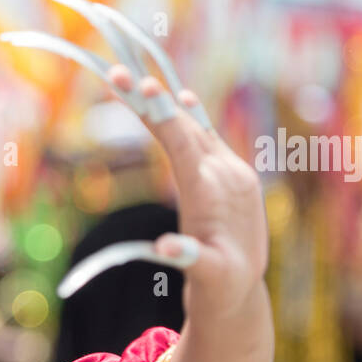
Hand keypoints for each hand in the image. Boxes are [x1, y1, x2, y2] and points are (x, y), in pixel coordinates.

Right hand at [108, 66, 267, 320]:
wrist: (243, 289)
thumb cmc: (219, 287)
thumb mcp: (207, 277)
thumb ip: (192, 260)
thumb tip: (168, 249)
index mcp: (212, 193)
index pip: (183, 144)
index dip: (163, 115)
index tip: (144, 87)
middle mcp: (225, 174)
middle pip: (184, 128)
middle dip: (152, 100)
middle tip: (119, 72)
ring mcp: (232, 173)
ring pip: (195, 129)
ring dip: (165, 104)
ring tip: (138, 80)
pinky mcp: (232, 177)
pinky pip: (208, 139)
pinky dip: (191, 118)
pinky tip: (184, 99)